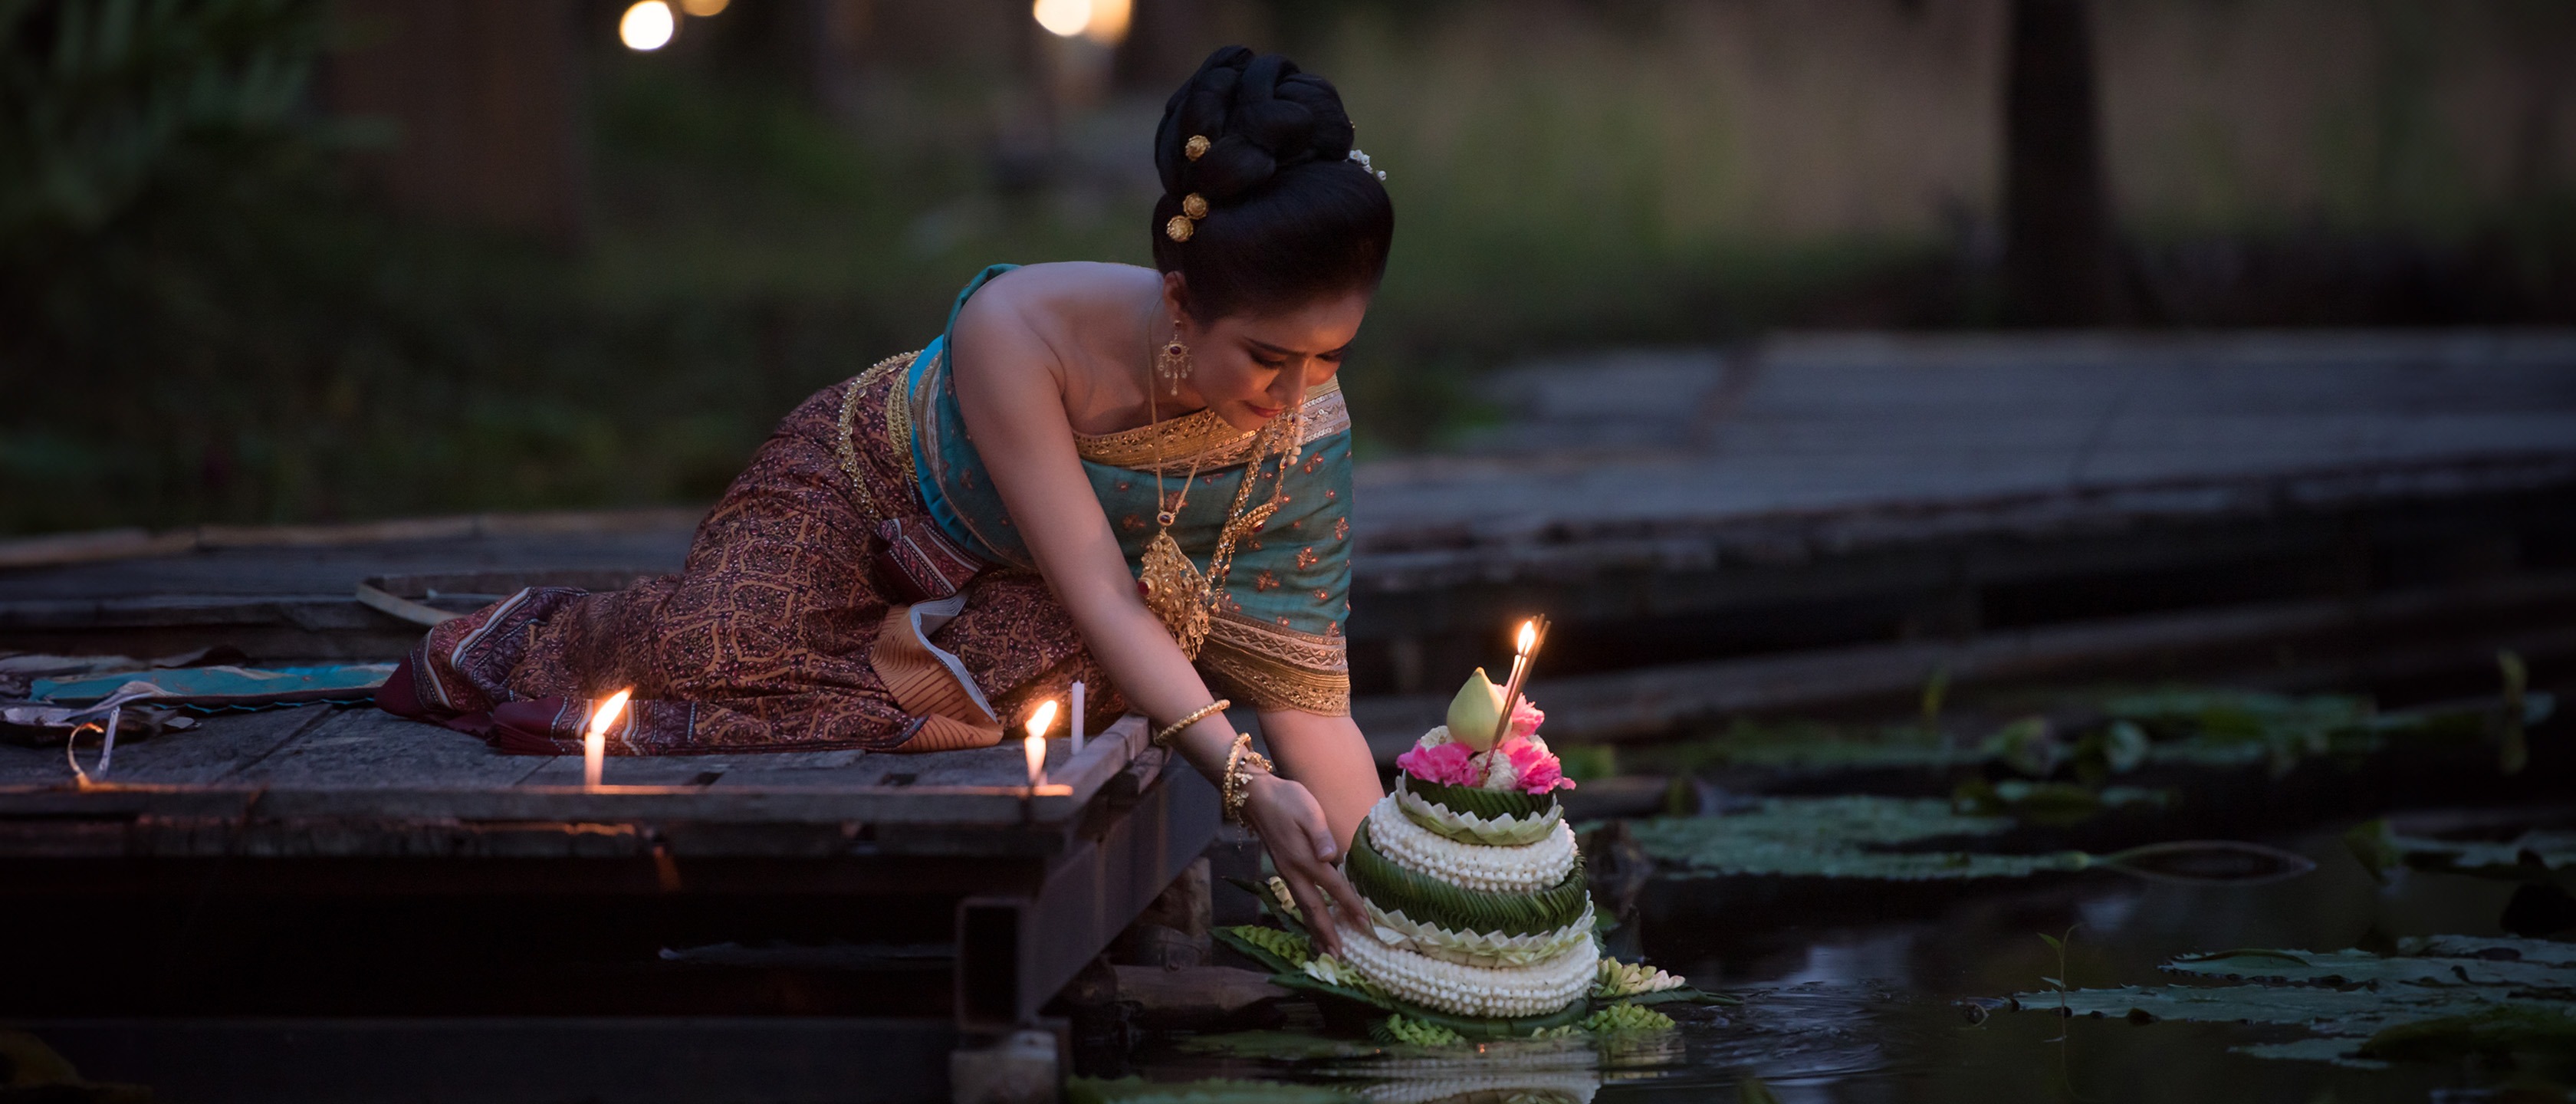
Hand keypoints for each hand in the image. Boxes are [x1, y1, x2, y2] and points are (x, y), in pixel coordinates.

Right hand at [1241, 772, 1370, 956]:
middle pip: (1313, 909)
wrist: (1255, 796)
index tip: (1365, 924)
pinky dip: (1306, 916)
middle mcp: (1294, 871)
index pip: (1333, 887)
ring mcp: (1286, 872)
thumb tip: (1330, 856)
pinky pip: (1297, 900)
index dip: (1350, 905)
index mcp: (1304, 858)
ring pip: (1303, 908)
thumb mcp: (1308, 810)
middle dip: (1326, 934)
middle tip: (1338, 956)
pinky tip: (1312, 921)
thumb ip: (1319, 834)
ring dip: (1315, 930)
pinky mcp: (1283, 869)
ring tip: (1325, 950)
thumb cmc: (1287, 800)